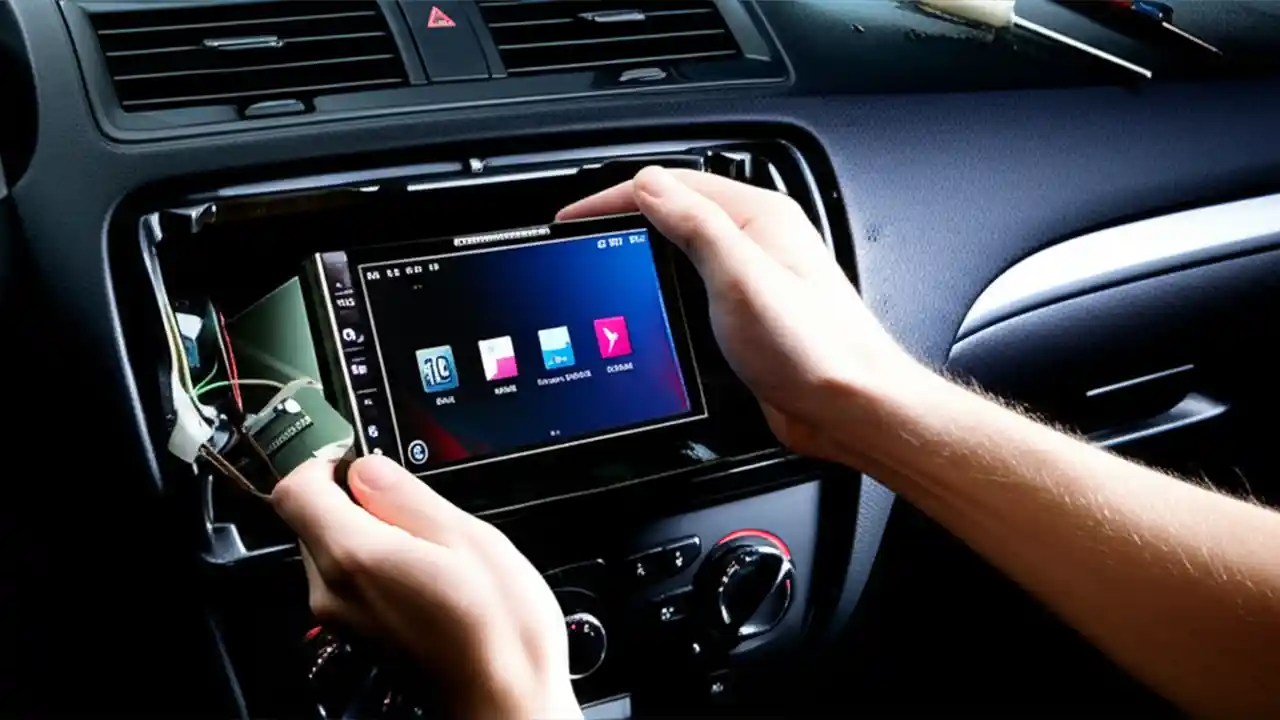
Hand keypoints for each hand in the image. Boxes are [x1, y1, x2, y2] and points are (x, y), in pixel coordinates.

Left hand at [272, 456, 579, 718]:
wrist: (506, 699)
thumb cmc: (499, 629)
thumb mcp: (467, 536)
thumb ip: (406, 496)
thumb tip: (367, 468)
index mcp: (355, 557)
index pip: (294, 489)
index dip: (325, 461)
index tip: (363, 458)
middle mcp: (334, 590)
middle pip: (311, 518)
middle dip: (354, 497)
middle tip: (415, 503)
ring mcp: (343, 617)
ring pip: (332, 547)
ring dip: (372, 530)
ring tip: (432, 542)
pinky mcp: (360, 633)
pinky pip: (352, 579)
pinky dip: (380, 561)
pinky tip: (429, 570)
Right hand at [558, 167, 919, 461]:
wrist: (851, 407)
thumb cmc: (814, 345)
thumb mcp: (740, 275)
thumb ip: (694, 224)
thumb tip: (648, 185)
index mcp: (759, 216)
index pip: (673, 185)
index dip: (617, 197)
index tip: (575, 215)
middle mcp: (757, 243)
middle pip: (678, 213)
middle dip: (627, 219)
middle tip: (584, 235)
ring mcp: (752, 280)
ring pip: (685, 253)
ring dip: (646, 253)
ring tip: (607, 261)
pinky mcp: (748, 318)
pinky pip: (696, 291)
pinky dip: (665, 290)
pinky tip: (650, 306)